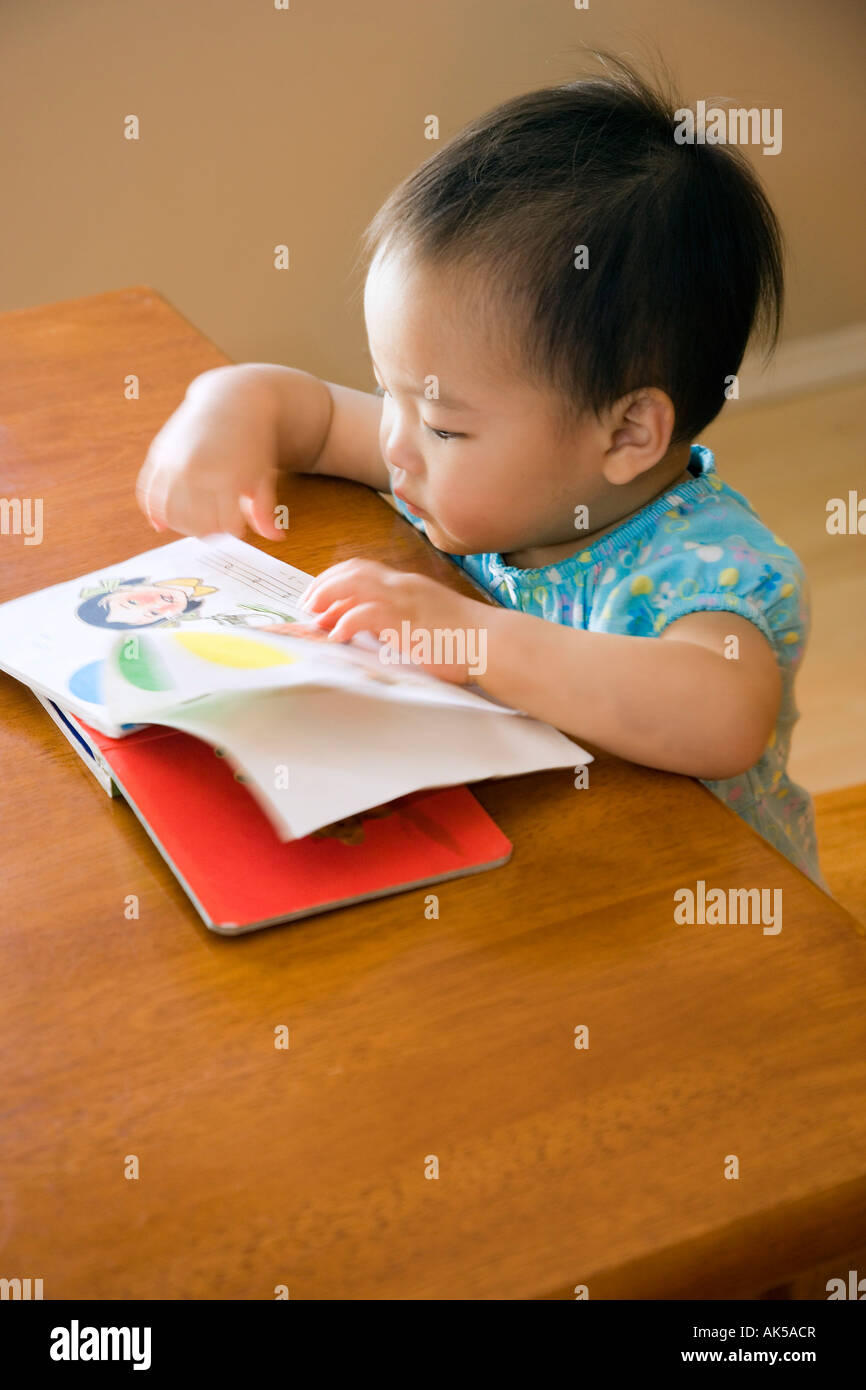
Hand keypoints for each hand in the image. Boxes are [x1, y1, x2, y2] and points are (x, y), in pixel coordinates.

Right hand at [135, 369, 283, 539]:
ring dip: (182, 525)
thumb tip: (277, 538)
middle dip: (209, 530)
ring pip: (169, 513)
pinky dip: (153, 511)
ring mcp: (174, 462)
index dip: (232, 530)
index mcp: (226, 477)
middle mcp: (196, 470)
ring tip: (196, 522)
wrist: (233, 400)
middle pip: (195, 524)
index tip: (237, 525)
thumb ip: (265, 511)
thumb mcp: (263, 476)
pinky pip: (147, 493)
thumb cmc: (253, 441)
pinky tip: (162, 522)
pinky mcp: (159, 455)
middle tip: (217, 524)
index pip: (225, 526)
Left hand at [296, 559, 489, 684]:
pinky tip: (336, 635)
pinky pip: (364, 614)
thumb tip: (376, 632)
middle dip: (324, 585)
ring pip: (353, 585)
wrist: (491, 642)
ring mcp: (404, 600)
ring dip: (328, 599)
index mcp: (407, 584)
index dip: (335, 578)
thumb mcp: (429, 621)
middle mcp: (402, 585)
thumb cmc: (465, 639)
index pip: (362, 568)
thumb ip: (402, 620)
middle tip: (308, 605)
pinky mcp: (404, 619)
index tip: (319, 593)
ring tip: (315, 618)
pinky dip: (345, 622)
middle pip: (352, 571)